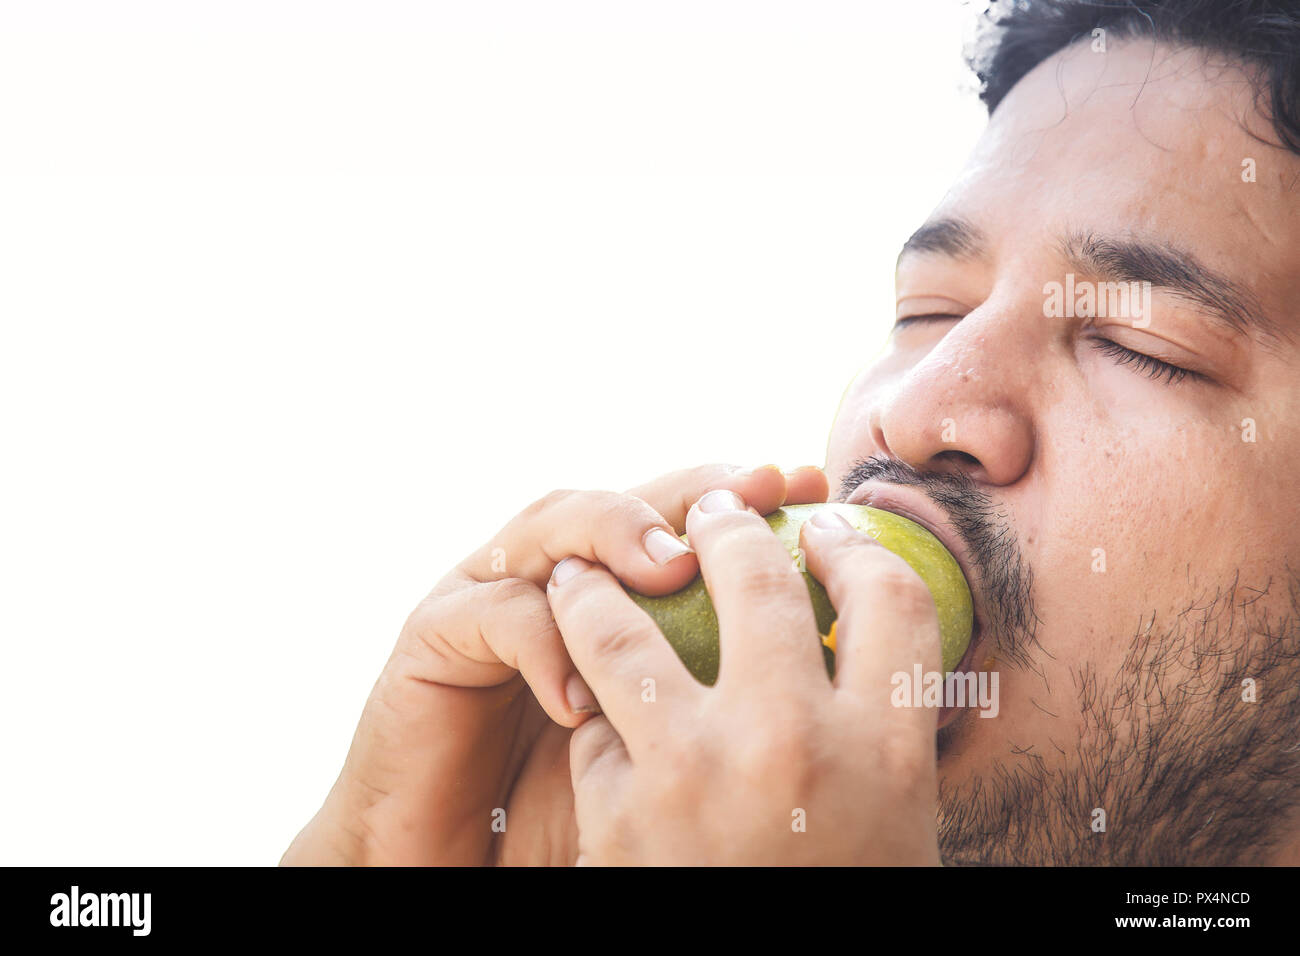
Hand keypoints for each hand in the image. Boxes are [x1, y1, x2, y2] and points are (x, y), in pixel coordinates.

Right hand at [282, 464, 828, 864]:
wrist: (454, 854)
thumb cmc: (567, 809)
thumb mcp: (665, 750)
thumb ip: (718, 692)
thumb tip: (828, 660)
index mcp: (611, 588)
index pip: (686, 516)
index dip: (748, 494)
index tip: (813, 487)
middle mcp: (553, 570)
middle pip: (628, 495)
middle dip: (699, 486)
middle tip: (759, 487)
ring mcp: (491, 588)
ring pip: (555, 520)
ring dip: (618, 533)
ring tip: (672, 567)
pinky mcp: (435, 631)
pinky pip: (497, 614)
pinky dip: (544, 642)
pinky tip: (584, 697)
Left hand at [546, 490, 943, 865]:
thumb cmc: (836, 897)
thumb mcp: (891, 820)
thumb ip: (883, 727)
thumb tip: (881, 635)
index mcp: (883, 749)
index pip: (889, 593)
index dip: (856, 544)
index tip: (825, 530)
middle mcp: (790, 743)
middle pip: (754, 579)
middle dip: (729, 525)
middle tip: (715, 509)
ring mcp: (691, 774)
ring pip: (624, 628)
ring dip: (600, 586)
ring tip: (585, 567)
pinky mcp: (616, 813)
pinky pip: (595, 725)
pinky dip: (592, 712)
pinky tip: (584, 701)